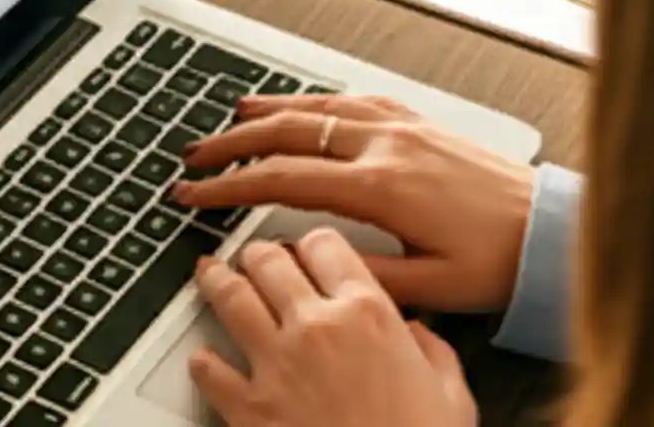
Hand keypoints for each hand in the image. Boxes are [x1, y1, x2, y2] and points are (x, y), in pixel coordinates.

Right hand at [174, 94, 534, 311]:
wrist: (552, 232)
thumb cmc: (500, 260)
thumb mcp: (427, 285)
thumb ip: (355, 270)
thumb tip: (299, 256)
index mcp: (382, 185)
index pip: (282, 179)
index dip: (229, 186)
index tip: (195, 193)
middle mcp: (388, 145)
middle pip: (289, 132)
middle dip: (232, 143)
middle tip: (196, 155)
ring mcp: (405, 127)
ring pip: (319, 107)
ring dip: (269, 110)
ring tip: (232, 115)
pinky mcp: (421, 124)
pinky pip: (356, 99)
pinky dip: (318, 98)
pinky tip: (304, 102)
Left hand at [191, 230, 475, 425]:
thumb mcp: (450, 393)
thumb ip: (431, 349)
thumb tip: (417, 333)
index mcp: (368, 314)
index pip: (324, 245)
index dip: (311, 244)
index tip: (306, 250)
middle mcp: (317, 327)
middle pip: (267, 260)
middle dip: (258, 255)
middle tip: (253, 259)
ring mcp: (276, 365)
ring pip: (229, 296)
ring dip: (216, 281)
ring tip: (210, 275)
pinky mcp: (248, 408)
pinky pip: (209, 369)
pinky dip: (203, 361)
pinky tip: (205, 358)